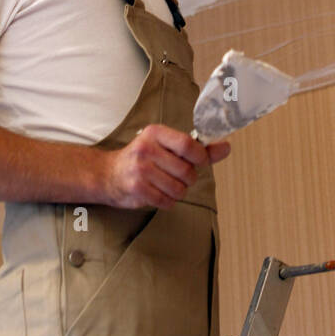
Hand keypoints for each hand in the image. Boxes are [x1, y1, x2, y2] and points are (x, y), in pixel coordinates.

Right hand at [99, 123, 230, 209]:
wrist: (108, 174)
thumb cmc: (143, 159)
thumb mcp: (167, 147)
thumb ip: (198, 149)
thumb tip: (226, 148)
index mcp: (156, 133)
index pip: (188, 144)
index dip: (200, 157)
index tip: (200, 162)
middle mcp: (146, 149)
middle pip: (186, 171)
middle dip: (189, 179)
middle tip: (178, 176)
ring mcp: (140, 169)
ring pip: (178, 189)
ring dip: (178, 192)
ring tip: (166, 185)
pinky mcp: (136, 188)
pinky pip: (166, 202)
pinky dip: (167, 202)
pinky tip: (158, 194)